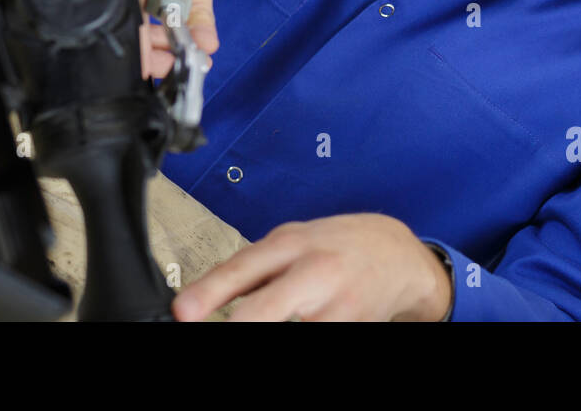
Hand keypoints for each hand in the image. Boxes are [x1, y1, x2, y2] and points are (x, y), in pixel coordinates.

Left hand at [170, 214, 451, 321]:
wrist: (397, 254)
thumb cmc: (336, 246)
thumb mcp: (292, 241)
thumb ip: (253, 267)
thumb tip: (202, 298)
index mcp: (292, 244)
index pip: (244, 268)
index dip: (210, 292)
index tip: (183, 311)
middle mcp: (315, 272)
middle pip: (268, 308)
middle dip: (240, 327)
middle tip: (207, 330)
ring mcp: (337, 305)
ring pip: (294, 332)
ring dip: (276, 330)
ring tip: (280, 318)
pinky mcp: (354, 328)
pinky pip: (316, 339)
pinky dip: (302, 333)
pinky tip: (303, 323)